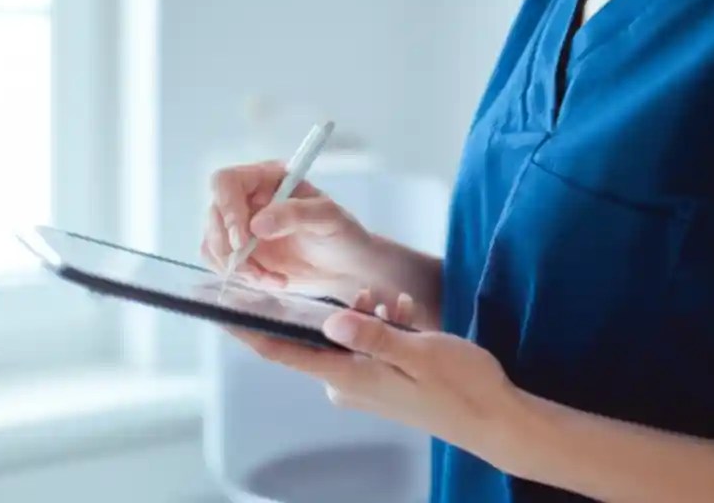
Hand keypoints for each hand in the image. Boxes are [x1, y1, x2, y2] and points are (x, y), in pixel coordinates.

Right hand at [202, 161, 379, 290]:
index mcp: (267, 179)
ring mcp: (242, 227)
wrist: (349, 268)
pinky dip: (242, 277)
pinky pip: (221, 264)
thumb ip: (296, 214)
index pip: (226, 181)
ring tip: (271, 278)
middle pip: (213, 214)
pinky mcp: (241, 253)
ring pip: (213, 243)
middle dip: (228, 247)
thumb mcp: (329, 218)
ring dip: (236, 267)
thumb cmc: (344, 235)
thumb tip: (257, 224)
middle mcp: (248, 198)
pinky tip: (272, 281)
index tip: (243, 240)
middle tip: (254, 270)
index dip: (227, 208)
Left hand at [228, 290, 525, 468]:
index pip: (281, 352)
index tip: (220, 307)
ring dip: (368, 314)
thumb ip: (370, 334)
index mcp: (348, 377)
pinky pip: (366, 345)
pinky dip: (381, 326)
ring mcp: (363, 385)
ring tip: (402, 306)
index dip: (247, 329)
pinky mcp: (380, 382)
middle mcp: (347, 384)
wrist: (494, 419)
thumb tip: (328, 319)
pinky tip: (406, 315)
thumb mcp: (417, 351)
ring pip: (347, 335)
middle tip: (378, 294)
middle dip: (339, 306)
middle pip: (318, 335)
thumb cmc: (461, 386)